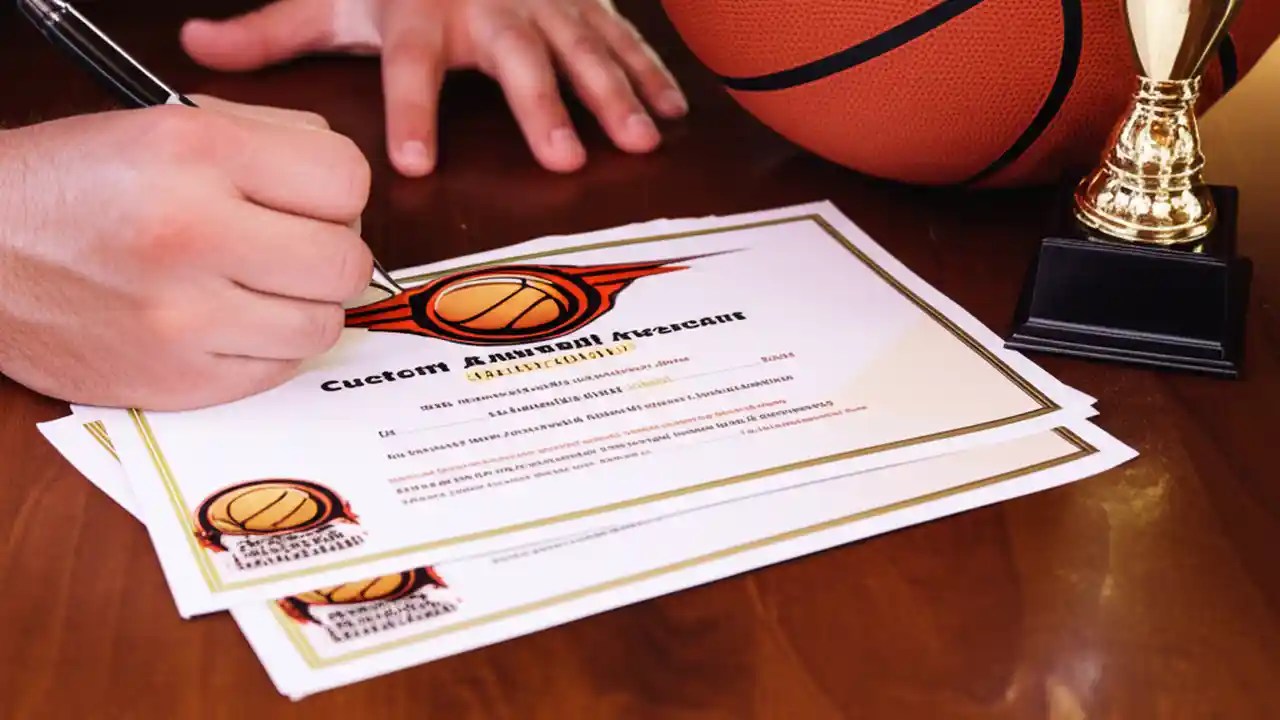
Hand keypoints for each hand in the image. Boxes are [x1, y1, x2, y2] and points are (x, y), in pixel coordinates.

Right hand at [0, 97, 373, 409]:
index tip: (313, 201)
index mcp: (195, 153)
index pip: (347, 181)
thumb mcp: (168, 123)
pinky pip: (279, 370)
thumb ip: (271, 141)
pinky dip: (267, 348)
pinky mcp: (179, 380)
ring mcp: (185, 317)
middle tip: (292, 248)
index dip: (339, 193)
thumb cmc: (78, 184)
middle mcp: (191, 233)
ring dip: (303, 306)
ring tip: (256, 285)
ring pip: (323, 326)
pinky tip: (225, 320)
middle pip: (347, 263)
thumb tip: (349, 189)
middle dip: (330, 254)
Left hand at [179, 0, 687, 176]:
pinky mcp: (581, 4)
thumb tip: (191, 48)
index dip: (414, 112)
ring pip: (583, 48)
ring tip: (640, 140)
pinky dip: (649, 74)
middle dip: (544, 106)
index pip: (411, 66)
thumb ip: (272, 31)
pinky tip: (672, 114)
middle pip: (517, 58)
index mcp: (420, 13)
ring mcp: (543, 5)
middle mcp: (487, 8)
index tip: (417, 164)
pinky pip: (621, 38)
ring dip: (614, 94)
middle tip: (563, 157)